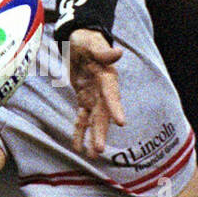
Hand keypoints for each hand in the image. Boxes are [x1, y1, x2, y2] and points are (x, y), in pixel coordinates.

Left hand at [67, 28, 124, 158]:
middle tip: (100, 149)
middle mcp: (103, 90)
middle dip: (101, 131)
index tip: (120, 122)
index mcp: (107, 77)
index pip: (111, 94)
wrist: (79, 40)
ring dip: (93, 137)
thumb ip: (103, 51)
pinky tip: (77, 147)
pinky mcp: (84, 99)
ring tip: (92, 156)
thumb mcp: (92, 43)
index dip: (115, 107)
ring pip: (94, 120)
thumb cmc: (86, 40)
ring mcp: (94, 96)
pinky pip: (82, 118)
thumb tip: (119, 53)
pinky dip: (79, 131)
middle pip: (103, 113)